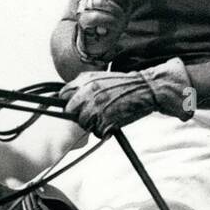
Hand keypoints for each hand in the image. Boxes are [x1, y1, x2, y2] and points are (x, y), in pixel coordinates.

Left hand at [61, 59, 194, 137]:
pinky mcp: (105, 120)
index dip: (68, 102)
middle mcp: (87, 93)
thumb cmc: (124, 84)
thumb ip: (83, 85)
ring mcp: (96, 107)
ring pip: (83, 123)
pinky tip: (111, 123)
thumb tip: (68, 96)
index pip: (63, 94)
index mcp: (85, 80)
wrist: (145, 88)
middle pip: (70, 111)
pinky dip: (103, 131)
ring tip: (104, 118)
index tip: (74, 107)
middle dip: (78, 115)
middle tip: (90, 116)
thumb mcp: (100, 78)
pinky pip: (97, 132)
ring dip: (91, 124)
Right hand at [75, 0, 140, 62]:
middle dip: (121, 0)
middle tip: (123, 10)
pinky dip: (110, 22)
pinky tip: (113, 26)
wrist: (101, 41)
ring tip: (119, 19)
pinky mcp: (83, 20)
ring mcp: (84, 7)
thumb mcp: (124, 4)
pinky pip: (97, 17)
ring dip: (117, 12)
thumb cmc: (112, 21)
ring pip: (102, 2)